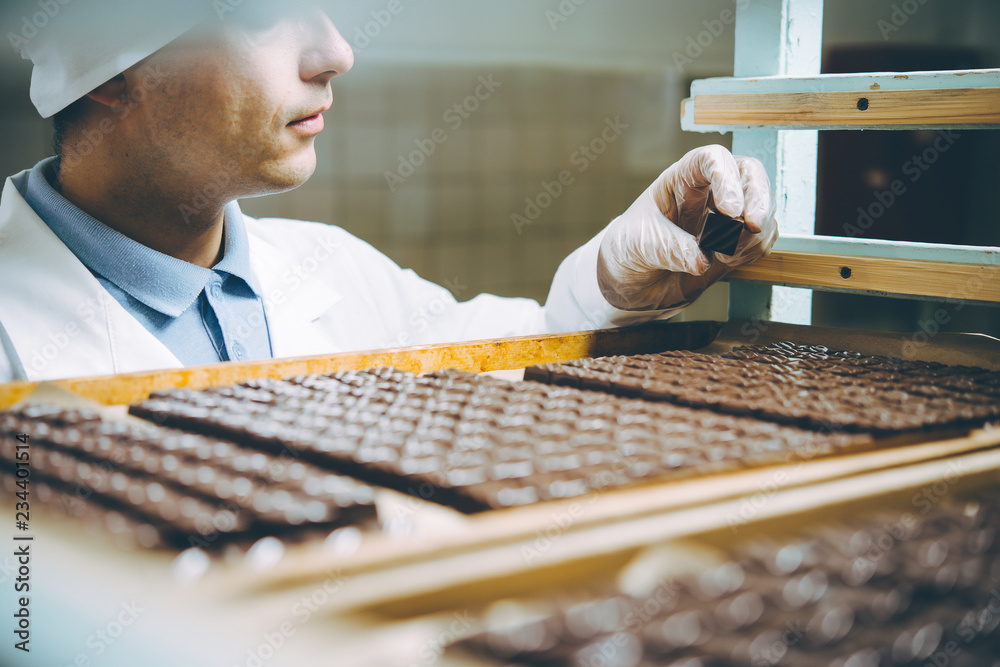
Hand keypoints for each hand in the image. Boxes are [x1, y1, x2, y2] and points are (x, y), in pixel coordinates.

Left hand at [596, 145, 777, 311]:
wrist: (635, 280)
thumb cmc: (631, 248)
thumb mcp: (638, 245)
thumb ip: (668, 248)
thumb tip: (701, 260)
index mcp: (682, 179)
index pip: (712, 159)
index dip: (727, 179)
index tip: (730, 210)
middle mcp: (710, 190)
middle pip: (750, 175)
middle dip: (759, 199)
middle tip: (752, 226)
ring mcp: (728, 214)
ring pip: (762, 208)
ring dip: (752, 234)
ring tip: (722, 255)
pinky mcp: (739, 240)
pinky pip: (763, 237)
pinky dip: (753, 251)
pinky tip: (728, 261)